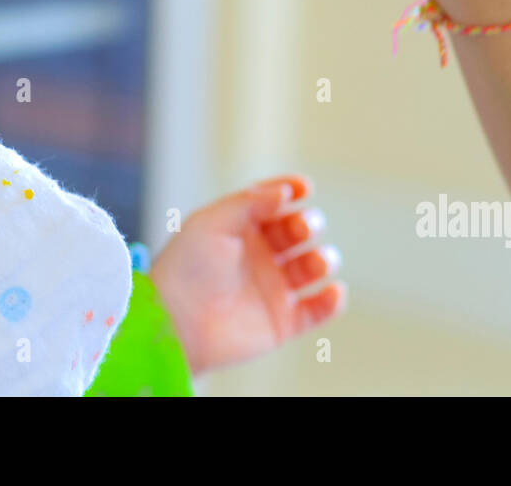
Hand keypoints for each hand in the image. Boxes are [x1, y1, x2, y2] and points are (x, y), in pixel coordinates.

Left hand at [148, 174, 345, 374]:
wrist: (177, 324)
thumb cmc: (186, 269)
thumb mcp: (211, 222)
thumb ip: (249, 202)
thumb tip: (285, 193)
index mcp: (239, 229)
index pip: (272, 203)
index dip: (291, 190)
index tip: (305, 187)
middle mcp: (258, 256)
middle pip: (296, 231)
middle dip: (305, 225)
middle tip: (302, 228)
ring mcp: (272, 289)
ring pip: (312, 267)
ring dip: (323, 260)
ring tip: (317, 262)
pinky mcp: (281, 323)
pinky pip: (316, 310)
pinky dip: (331, 301)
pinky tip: (332, 291)